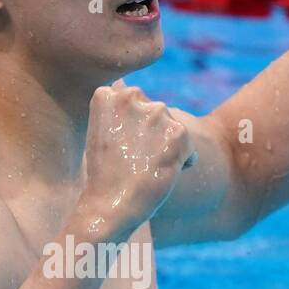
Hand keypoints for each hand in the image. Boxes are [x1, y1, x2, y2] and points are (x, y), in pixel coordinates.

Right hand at [82, 79, 196, 232]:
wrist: (111, 205)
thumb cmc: (104, 173)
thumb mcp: (99, 131)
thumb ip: (116, 107)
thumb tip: (125, 83)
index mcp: (107, 94)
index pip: (131, 101)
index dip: (128, 128)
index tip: (117, 147)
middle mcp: (132, 96)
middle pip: (155, 113)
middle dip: (151, 135)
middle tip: (132, 160)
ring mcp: (155, 112)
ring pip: (172, 129)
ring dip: (166, 148)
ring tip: (145, 167)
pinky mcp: (177, 132)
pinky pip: (189, 147)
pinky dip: (182, 162)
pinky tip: (161, 173)